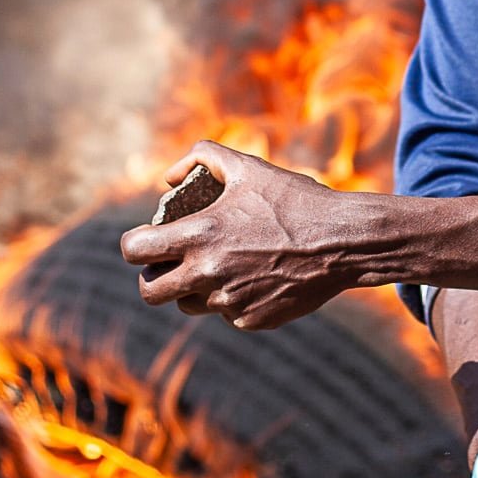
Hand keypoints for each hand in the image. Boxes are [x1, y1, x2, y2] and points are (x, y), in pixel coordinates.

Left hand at [118, 141, 359, 330]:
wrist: (343, 241)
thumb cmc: (295, 199)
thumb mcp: (248, 167)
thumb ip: (202, 156)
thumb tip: (168, 177)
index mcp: (201, 234)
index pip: (135, 250)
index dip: (133, 245)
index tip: (143, 241)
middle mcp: (208, 273)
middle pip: (149, 292)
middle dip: (152, 277)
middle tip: (167, 263)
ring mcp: (228, 302)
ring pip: (187, 304)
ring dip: (192, 288)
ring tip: (216, 265)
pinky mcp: (250, 321)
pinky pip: (225, 314)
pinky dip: (231, 298)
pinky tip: (254, 276)